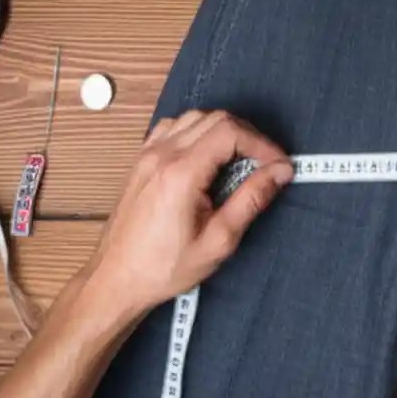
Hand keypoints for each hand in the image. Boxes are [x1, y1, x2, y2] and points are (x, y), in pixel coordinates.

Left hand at [84, 111, 293, 314]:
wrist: (116, 279)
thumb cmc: (165, 268)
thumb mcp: (218, 241)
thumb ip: (251, 200)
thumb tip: (280, 171)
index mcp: (181, 174)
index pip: (230, 133)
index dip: (262, 144)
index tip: (280, 166)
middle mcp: (162, 155)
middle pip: (215, 118)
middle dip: (248, 136)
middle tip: (265, 164)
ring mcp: (147, 154)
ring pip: (195, 118)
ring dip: (224, 131)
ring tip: (240, 161)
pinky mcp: (141, 160)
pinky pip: (173, 127)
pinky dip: (197, 132)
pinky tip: (206, 156)